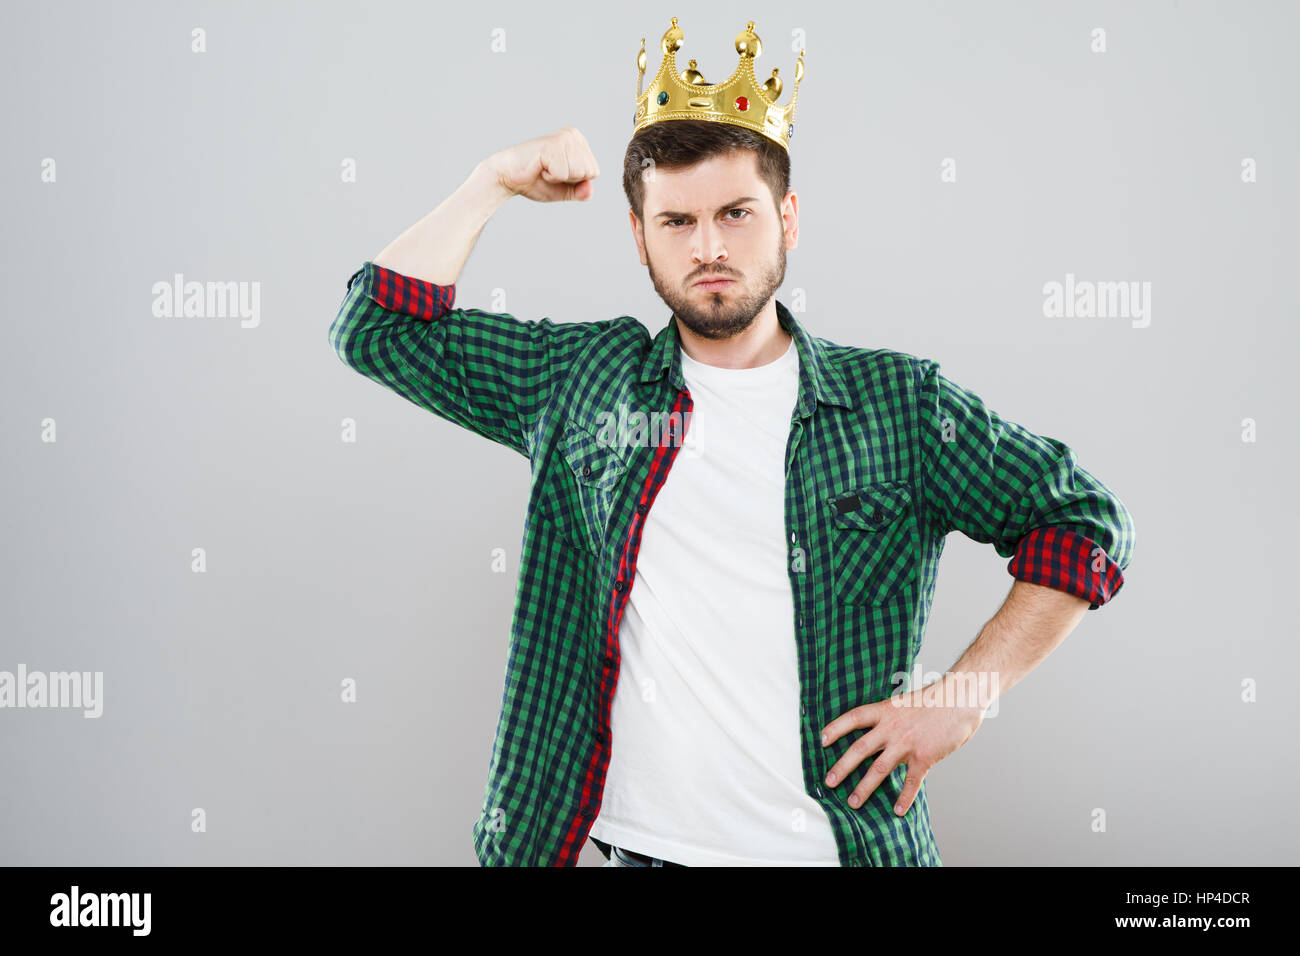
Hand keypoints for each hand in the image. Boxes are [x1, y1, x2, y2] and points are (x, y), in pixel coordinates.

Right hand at [481, 126, 599, 202]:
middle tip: (549, 171)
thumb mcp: (564, 190)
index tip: (557, 173)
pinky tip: (539, 167)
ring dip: (560, 178)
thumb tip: (590, 190)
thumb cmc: (534, 181)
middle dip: (570, 180)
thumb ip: (580, 192)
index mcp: (578, 142)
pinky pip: (564, 173)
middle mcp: (573, 135)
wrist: (507, 177)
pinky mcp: (552, 146)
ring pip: (580, 172)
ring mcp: (563, 138)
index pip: (594, 172)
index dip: (575, 181)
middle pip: (590, 172)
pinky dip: (551, 177)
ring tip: (544, 168)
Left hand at [820, 672, 987, 815]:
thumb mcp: (905, 703)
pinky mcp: (925, 756)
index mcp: (886, 711)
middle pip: (860, 748)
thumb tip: (877, 729)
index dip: (836, 728)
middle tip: (828, 781)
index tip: (821, 740)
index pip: (854, 718)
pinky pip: (911, 781)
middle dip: (842, 767)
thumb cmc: (934, 701)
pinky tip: (898, 810)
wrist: (960, 699)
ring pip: (880, 769)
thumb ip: (891, 717)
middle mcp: (892, 727)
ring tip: (853, 802)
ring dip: (865, 787)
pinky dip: (905, 797)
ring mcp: (907, 743)